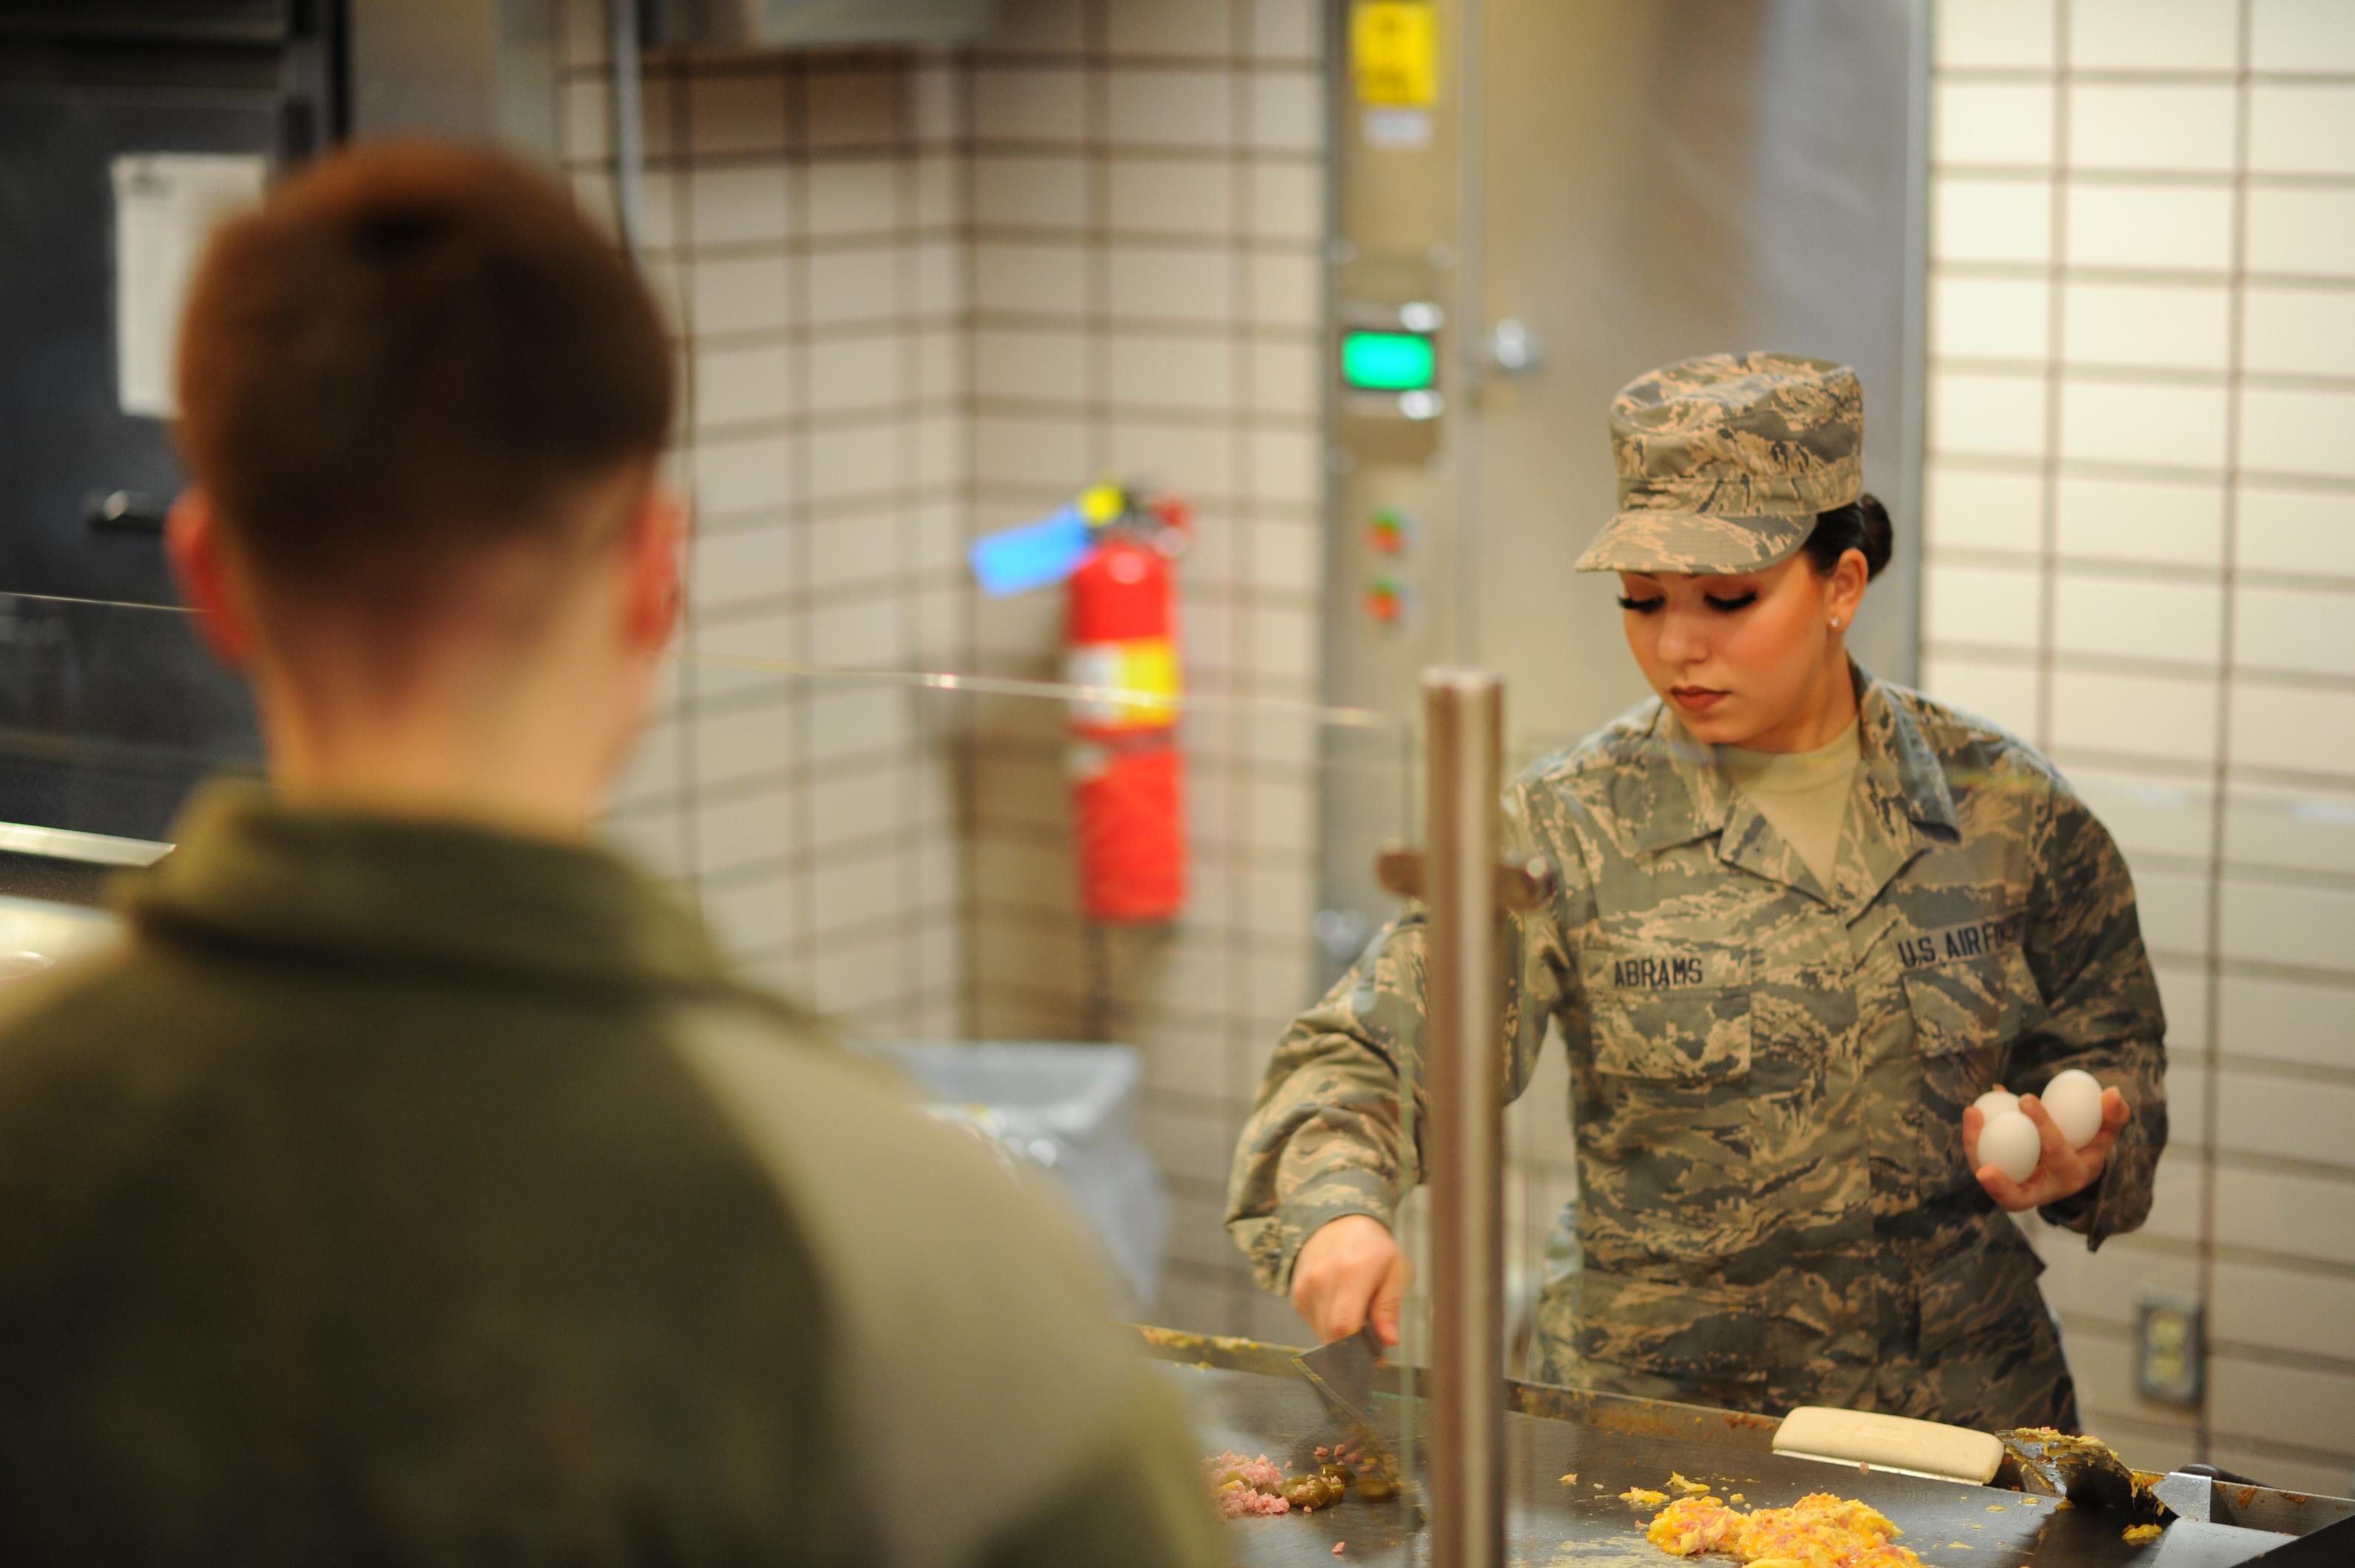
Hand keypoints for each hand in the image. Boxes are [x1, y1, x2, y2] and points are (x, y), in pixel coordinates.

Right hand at [1290, 1214, 1407, 1346]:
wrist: (1336, 1223)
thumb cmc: (1370, 1247)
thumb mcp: (1391, 1271)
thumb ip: (1389, 1308)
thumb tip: (1389, 1341)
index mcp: (1350, 1274)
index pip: (1344, 1326)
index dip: (1358, 1351)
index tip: (1375, 1359)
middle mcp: (1321, 1281)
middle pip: (1331, 1336)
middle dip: (1353, 1352)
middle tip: (1372, 1351)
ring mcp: (1305, 1289)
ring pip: (1322, 1334)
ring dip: (1341, 1341)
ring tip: (1359, 1326)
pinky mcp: (1297, 1296)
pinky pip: (1313, 1325)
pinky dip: (1329, 1329)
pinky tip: (1341, 1313)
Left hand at [1964, 1085, 2131, 1211]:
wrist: (2071, 1170)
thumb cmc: (2088, 1147)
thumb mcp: (2104, 1136)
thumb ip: (2113, 1116)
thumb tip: (2113, 1092)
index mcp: (2071, 1176)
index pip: (2056, 1153)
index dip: (2043, 1126)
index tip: (2026, 1098)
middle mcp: (2043, 1190)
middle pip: (2018, 1197)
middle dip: (2001, 1187)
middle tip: (1985, 1168)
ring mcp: (2019, 1189)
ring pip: (1992, 1182)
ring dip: (1975, 1151)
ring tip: (1972, 1112)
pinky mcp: (2002, 1182)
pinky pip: (1984, 1163)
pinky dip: (1975, 1141)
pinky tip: (1974, 1111)